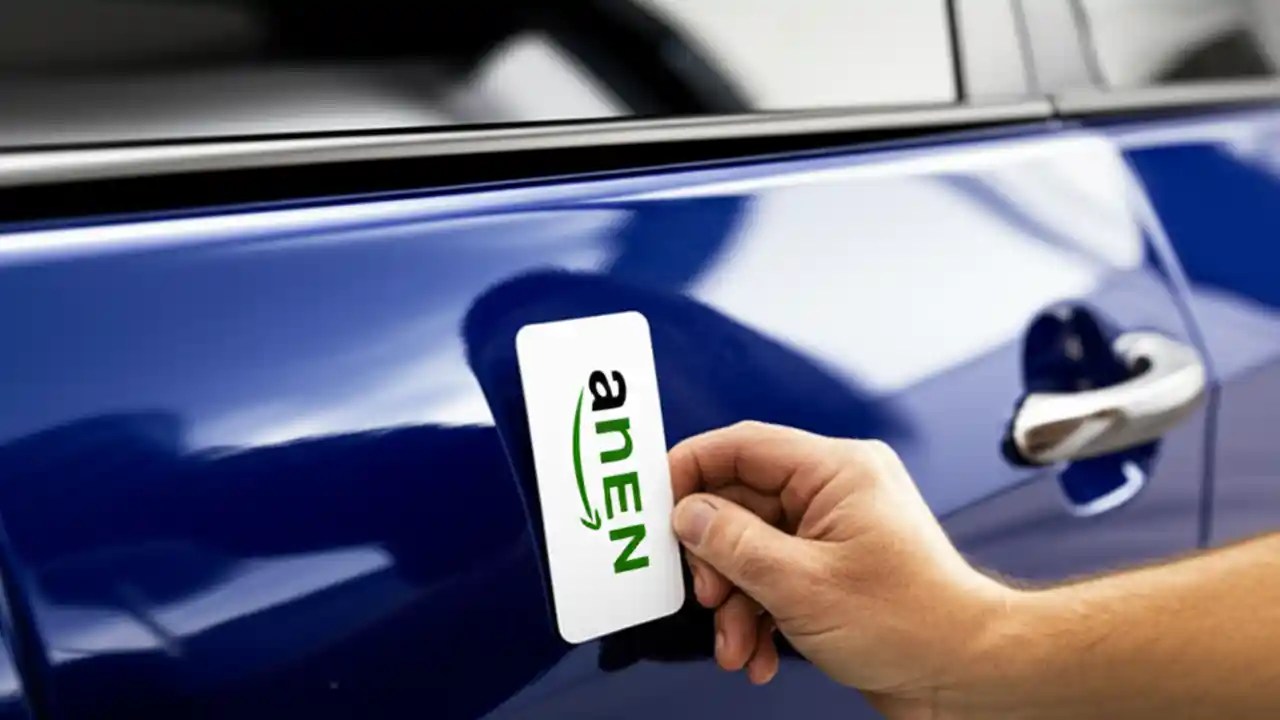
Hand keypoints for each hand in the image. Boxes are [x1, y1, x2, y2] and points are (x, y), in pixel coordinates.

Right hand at [668, 422, 1015, 716]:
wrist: (967, 677)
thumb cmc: (914, 623)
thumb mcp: (801, 584)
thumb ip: (733, 543)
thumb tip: (688, 514)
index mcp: (837, 470)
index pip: (743, 445)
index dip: (691, 469)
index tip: (653, 502)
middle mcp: (837, 491)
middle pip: (742, 504)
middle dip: (717, 561)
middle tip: (707, 595)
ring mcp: (836, 531)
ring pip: (753, 549)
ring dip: (736, 600)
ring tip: (736, 644)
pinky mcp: (835, 568)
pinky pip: (776, 575)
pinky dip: (760, 614)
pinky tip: (759, 652)